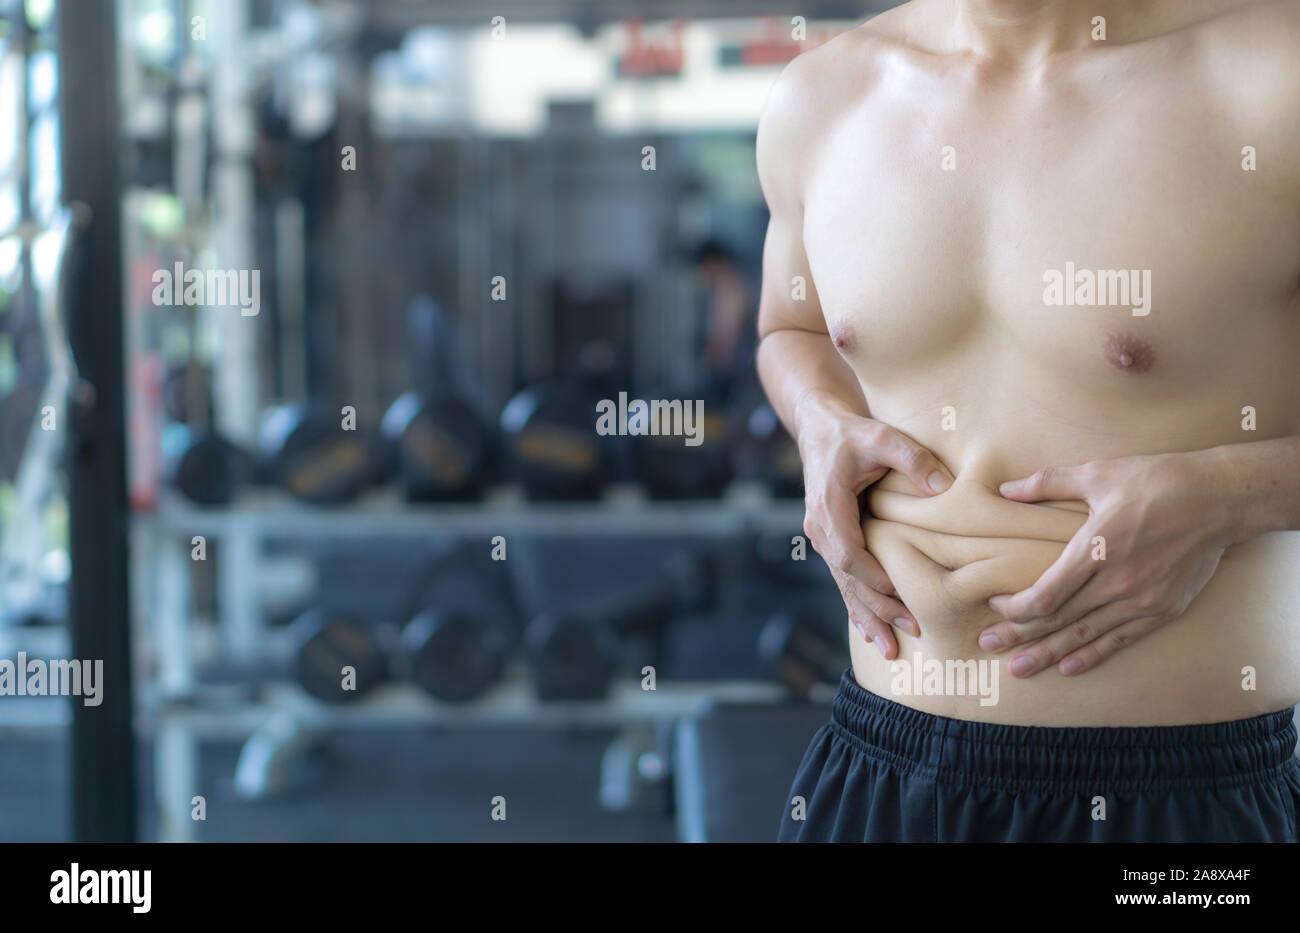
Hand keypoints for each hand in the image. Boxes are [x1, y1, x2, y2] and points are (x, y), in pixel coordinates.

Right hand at [795, 393, 953, 658]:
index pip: (849, 552)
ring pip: (844, 585)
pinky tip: (873, 633)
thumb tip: (946, 487)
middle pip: (848, 578)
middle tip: (910, 630)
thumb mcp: (883, 436)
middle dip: (877, 607)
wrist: (820, 429)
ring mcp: (822, 537)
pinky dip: (858, 606)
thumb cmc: (852, 433)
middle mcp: (820, 527)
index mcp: (829, 505)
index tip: (901, 594)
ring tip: (890, 648)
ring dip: (867, 616)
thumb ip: (914, 458)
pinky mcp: (831, 542)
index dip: (874, 576)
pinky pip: (844, 579)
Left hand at [980, 451, 1235, 677]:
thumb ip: (1047, 483)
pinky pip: (1121, 639)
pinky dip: (1093, 655)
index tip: (996, 603)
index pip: (1045, 594)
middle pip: (1058, 619)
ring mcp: (1143, 600)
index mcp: (1096, 549)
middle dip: (1019, 634)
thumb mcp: (1098, 474)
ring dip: (1049, 653)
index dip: (1016, 606)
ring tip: (1019, 670)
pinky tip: (1068, 666)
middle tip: (987, 644)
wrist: (1219, 499)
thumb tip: (1005, 489)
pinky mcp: (1163, 609)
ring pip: (1086, 635)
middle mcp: (1118, 581)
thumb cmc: (1156, 481)